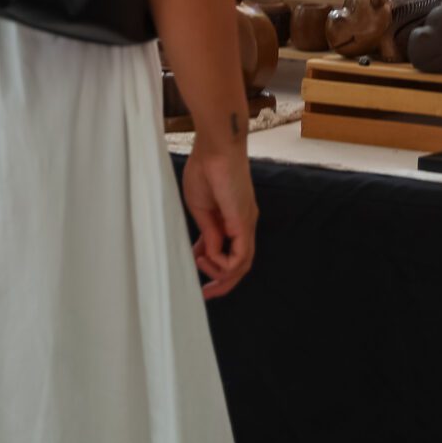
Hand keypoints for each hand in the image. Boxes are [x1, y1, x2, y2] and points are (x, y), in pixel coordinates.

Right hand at [183, 138, 257, 299]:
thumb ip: (208, 232)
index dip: (213, 266)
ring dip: (221, 275)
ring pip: (243, 265)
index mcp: (233, 219)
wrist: (215, 147)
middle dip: (223, 284)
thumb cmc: (205, 170)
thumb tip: (209, 253)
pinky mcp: (244, 221)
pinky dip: (222, 263)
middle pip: (241, 265)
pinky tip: (206, 257)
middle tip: (205, 295)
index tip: (195, 265)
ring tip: (200, 268)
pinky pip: (239, 256)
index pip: (229, 252)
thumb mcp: (200, 209)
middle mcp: (244, 224)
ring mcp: (247, 223)